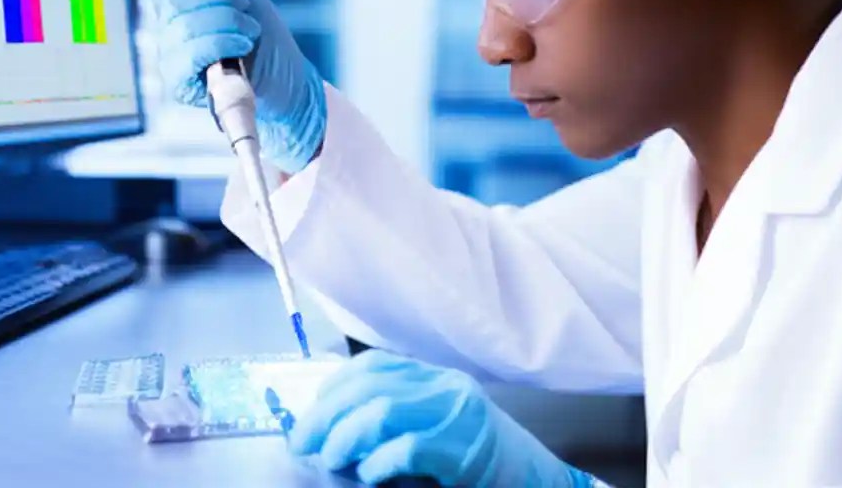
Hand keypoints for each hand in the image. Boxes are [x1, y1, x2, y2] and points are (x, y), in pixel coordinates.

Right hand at [143, 0, 326, 173]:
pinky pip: (189, 56)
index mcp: (177, 8)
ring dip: (227, 22)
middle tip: (245, 10)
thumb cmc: (266, 43)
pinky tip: (241, 46)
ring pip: (185, 26)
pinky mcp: (181, 86)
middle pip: (174, 0)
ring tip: (249, 32)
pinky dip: (221, 43)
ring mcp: (172, 60)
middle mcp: (168, 33)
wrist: (289, 83)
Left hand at [289, 351, 593, 487]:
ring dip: (345, 438)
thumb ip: (398, 415)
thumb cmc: (480, 463)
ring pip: (380, 411)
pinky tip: (369, 474)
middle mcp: (447, 388)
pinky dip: (377, 463)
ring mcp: (459, 416)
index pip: (371, 366)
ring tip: (333, 461)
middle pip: (367, 386)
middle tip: (303, 444)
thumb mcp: (437, 426)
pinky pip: (406, 449)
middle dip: (324, 415)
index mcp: (436, 378)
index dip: (332, 388)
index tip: (311, 414)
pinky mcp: (464, 451)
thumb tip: (330, 428)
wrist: (538, 482)